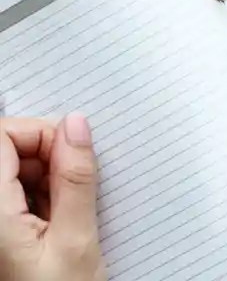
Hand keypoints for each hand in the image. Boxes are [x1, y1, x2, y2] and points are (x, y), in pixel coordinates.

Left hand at [0, 114, 105, 280]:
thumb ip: (76, 178)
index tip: (74, 153)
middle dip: (46, 156)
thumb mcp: (78, 240)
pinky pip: (12, 195)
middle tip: (77, 187)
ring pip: (11, 171)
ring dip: (45, 180)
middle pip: (4, 151)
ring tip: (68, 214)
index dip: (40, 133)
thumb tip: (76, 126)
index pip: (0, 136)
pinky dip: (39, 199)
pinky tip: (57, 224)